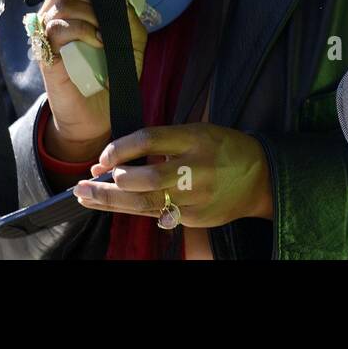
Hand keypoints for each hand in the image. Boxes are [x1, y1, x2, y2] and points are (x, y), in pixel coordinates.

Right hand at [35, 0, 147, 160]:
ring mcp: (48, 38)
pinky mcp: (47, 56)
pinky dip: (81, 30)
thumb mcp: (129, 42)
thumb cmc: (110, 76)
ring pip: (61, 4)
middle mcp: (55, 20)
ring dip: (89, 14)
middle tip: (105, 19)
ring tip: (103, 34)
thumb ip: (126, 17)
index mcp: (70, 13)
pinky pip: (56, 28)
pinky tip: (97, 42)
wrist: (98, 115)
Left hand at [73, 124, 273, 226]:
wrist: (262, 177)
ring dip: (111, 201)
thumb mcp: (198, 131)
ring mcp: (197, 197)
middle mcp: (197, 168)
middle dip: (112, 182)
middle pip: (146, 178)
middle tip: (90, 180)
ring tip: (86, 196)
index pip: (150, 140)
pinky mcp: (197, 217)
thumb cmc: (224, 148)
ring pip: (147, 203)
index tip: (104, 156)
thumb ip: (163, 142)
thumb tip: (117, 156)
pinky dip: (133, 210)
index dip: (120, 148)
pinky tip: (114, 206)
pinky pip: (158, 214)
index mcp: (196, 138)